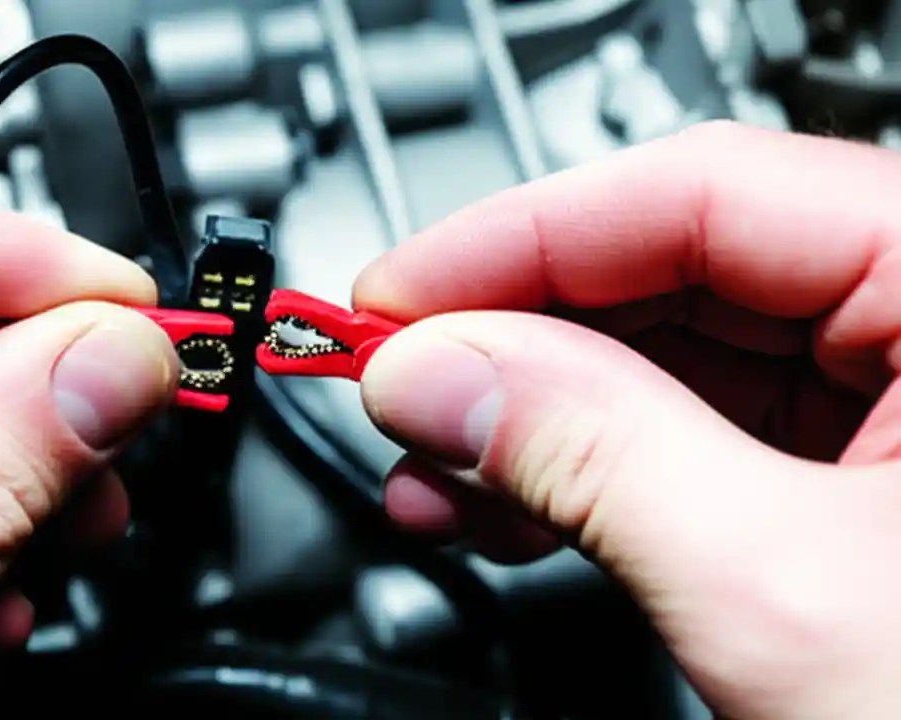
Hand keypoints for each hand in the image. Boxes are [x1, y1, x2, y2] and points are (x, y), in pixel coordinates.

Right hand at [352, 122, 900, 718]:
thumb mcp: (779, 591)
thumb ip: (589, 452)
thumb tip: (435, 369)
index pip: (702, 195)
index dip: (519, 238)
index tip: (395, 296)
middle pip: (673, 275)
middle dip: (510, 341)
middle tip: (396, 387)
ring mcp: (900, 412)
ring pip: (668, 364)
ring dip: (529, 417)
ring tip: (433, 469)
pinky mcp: (849, 491)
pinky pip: (688, 440)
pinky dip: (582, 472)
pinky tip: (502, 503)